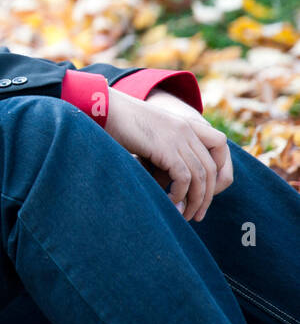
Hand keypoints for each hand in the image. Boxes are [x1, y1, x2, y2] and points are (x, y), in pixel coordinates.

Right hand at [103, 89, 228, 222]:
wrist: (104, 108)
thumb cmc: (120, 124)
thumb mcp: (150, 136)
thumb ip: (164, 152)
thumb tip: (168, 183)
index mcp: (186, 123)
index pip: (219, 146)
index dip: (218, 169)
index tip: (204, 189)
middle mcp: (187, 129)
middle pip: (211, 168)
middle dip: (206, 195)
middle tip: (196, 214)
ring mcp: (178, 138)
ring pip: (200, 176)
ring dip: (194, 200)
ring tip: (183, 215)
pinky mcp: (165, 148)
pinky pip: (183, 178)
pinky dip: (179, 194)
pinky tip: (169, 202)